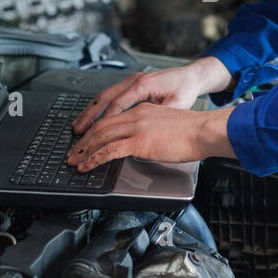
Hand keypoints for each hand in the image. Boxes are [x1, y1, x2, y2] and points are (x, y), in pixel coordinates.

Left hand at [66, 104, 233, 171]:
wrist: (204, 130)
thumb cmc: (194, 133)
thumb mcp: (168, 127)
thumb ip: (153, 133)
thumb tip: (146, 146)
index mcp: (144, 111)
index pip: (112, 118)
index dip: (95, 130)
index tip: (86, 140)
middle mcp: (137, 115)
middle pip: (101, 126)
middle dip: (84, 140)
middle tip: (73, 152)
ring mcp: (137, 127)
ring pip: (101, 137)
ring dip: (84, 150)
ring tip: (74, 161)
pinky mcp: (139, 141)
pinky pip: (109, 150)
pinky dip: (94, 159)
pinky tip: (87, 166)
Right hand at [70, 56, 233, 135]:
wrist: (191, 75)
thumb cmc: (185, 89)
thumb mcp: (177, 105)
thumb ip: (161, 116)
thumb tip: (148, 131)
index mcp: (144, 84)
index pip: (119, 103)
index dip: (106, 120)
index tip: (96, 135)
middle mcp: (133, 80)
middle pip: (104, 98)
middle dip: (89, 116)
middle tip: (77, 132)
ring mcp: (130, 81)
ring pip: (103, 96)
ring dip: (89, 112)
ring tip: (78, 127)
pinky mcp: (130, 85)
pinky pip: (109, 96)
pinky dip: (97, 108)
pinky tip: (90, 119)